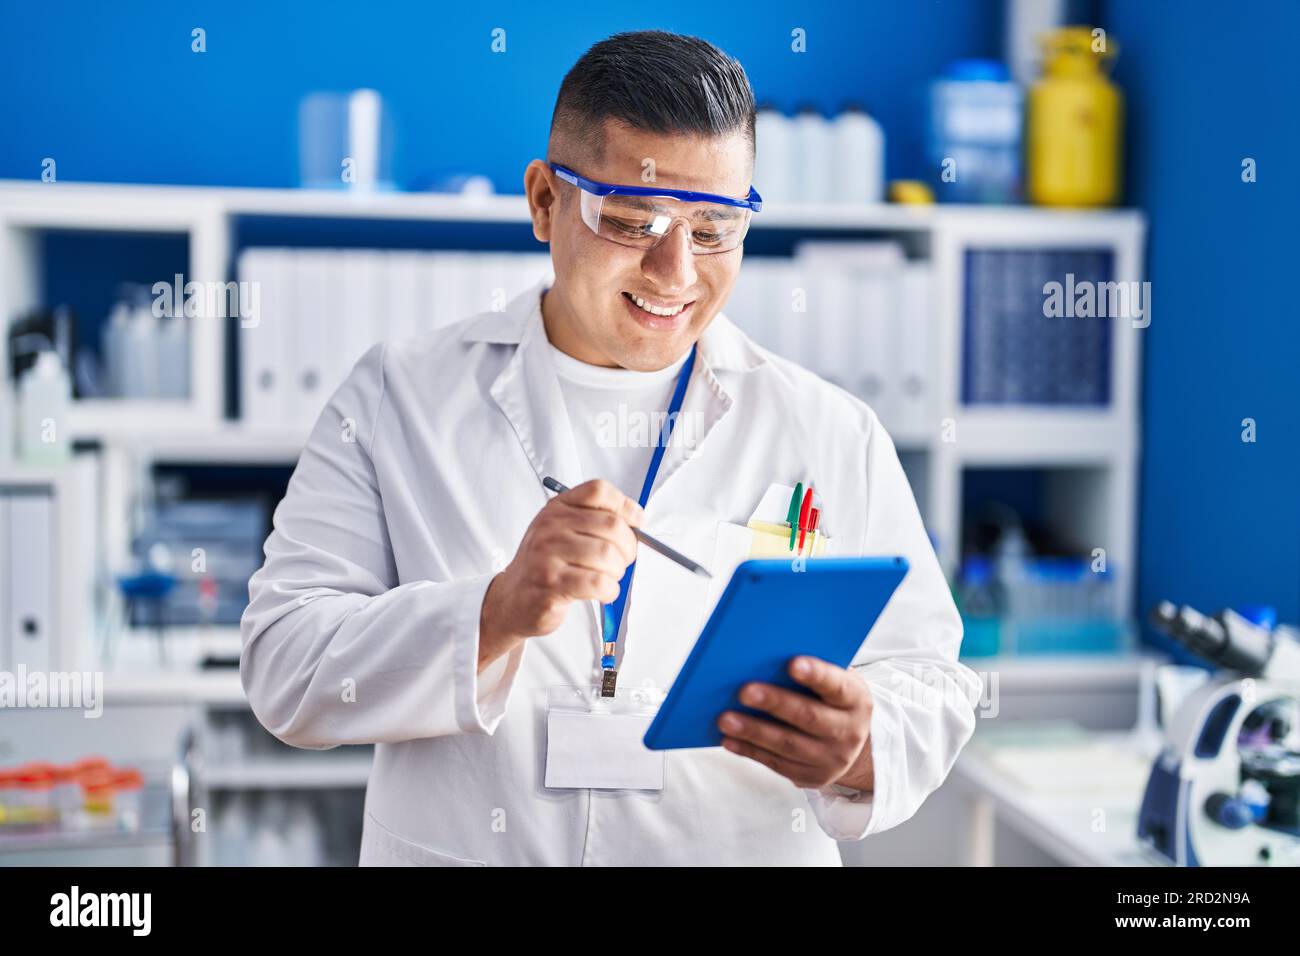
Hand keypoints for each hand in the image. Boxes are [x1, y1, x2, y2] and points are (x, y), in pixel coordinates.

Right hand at [479, 479, 642, 667]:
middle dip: (628, 547)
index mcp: (556, 508)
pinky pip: (598, 583)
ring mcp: (548, 555)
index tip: (636, 521)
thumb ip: (593, 519)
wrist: (512, 598)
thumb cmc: (545, 564)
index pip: (598, 491)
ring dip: (617, 572)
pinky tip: (602, 592)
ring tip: (607, 577)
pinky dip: (609, 590)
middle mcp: (550, 527)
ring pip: (608, 555)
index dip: (625, 505)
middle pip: (612, 525)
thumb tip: (636, 520)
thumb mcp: (561, 530)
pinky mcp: (552, 584)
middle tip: (622, 560)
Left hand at [717, 656, 874, 791]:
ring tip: (725, 719)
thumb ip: (811, 670)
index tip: (792, 663)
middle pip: (808, 717)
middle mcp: (849, 731)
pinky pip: (777, 764)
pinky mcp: (812, 776)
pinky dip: (750, 751)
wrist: (852, 742)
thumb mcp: (835, 681)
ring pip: (788, 744)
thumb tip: (764, 655)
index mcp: (856, 699)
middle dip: (774, 703)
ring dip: (753, 731)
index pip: (837, 686)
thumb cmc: (831, 699)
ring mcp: (832, 758)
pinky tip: (730, 739)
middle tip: (744, 691)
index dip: (816, 675)